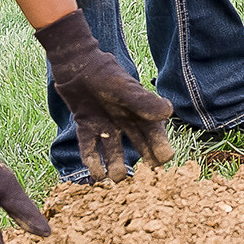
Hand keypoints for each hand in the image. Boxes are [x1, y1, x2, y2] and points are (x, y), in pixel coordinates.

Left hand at [35, 9, 173, 182]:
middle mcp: (124, 119)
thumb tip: (168, 112)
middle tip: (146, 180)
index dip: (161, 146)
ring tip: (115, 179)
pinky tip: (94, 173)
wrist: (75, 63)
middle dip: (143, 161)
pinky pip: (90, 146)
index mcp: (139, 109)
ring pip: (113, 149)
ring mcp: (105, 123)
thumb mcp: (123, 88)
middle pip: (138, 144)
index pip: (155, 132)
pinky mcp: (86, 125)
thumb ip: (143, 101)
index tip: (164, 160)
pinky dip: (91, 159)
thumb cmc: (103, 72)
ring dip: (115, 165)